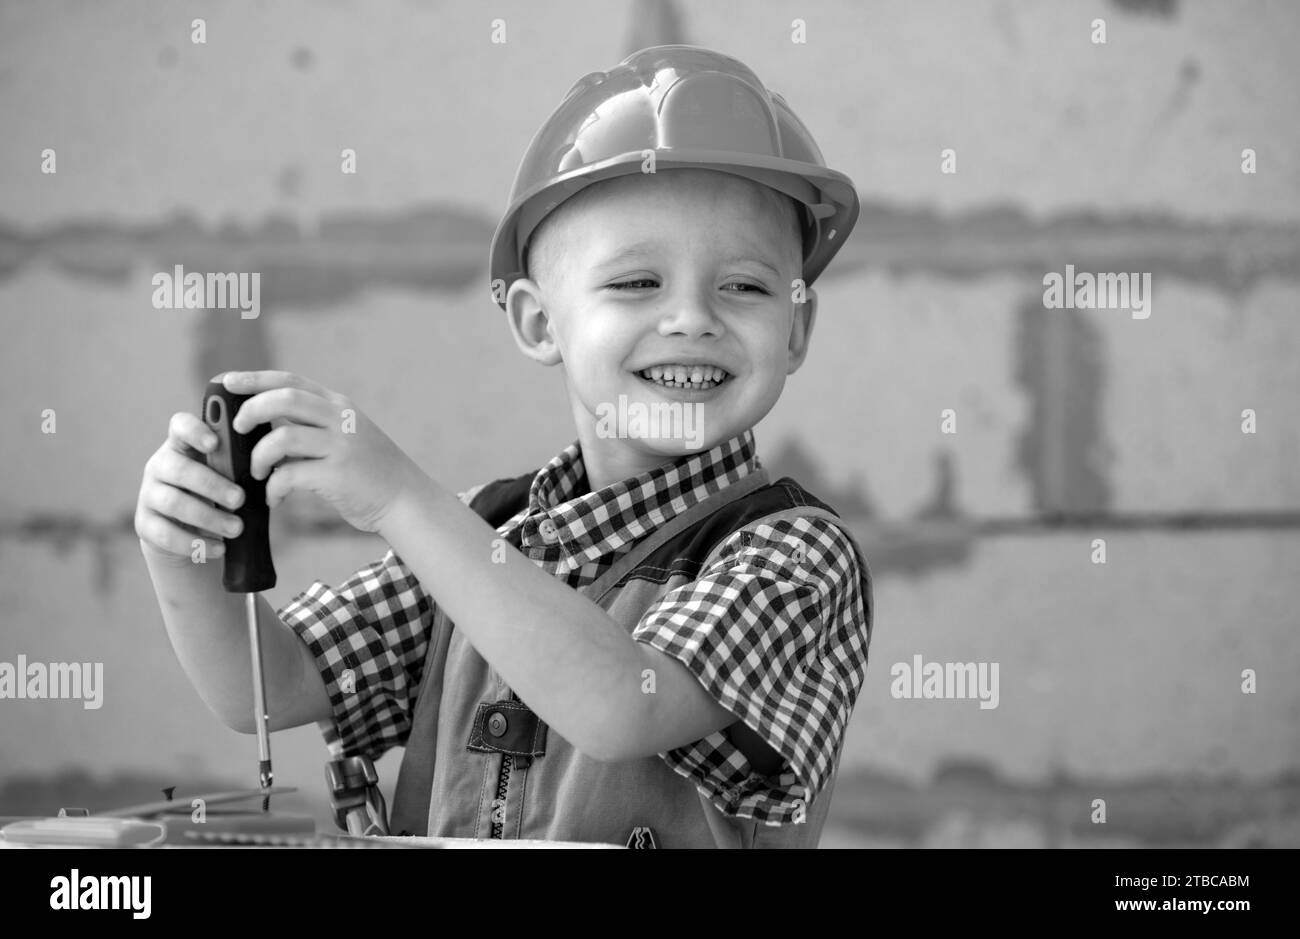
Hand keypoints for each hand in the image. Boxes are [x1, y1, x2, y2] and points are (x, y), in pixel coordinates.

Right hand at [135, 411, 246, 561]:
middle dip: (211, 485)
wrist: (191, 532)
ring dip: (208, 517)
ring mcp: (149, 495)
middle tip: (240, 499)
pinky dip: (195, 543)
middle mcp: (160, 465)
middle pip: (178, 469)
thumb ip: (242, 465)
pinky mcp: (145, 524)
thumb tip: (270, 462)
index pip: (180, 426)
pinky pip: (165, 534)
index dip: (195, 430)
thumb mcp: (229, 476)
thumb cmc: (219, 495)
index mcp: (183, 446)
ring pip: (173, 503)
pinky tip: (218, 548)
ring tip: (236, 528)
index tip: (215, 443)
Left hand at [223, 370, 423, 532]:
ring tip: (256, 473)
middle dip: (250, 410)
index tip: (226, 381)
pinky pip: (289, 475)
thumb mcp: (347, 436)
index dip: (254, 379)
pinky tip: (274, 498)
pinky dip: (273, 488)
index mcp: (339, 406)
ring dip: (258, 456)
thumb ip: (314, 426)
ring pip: (281, 437)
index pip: (290, 381)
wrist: (406, 500)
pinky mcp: (338, 476)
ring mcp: (341, 446)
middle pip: (284, 398)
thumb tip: (263, 427)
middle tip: (237, 429)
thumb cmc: (370, 472)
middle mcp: (341, 420)